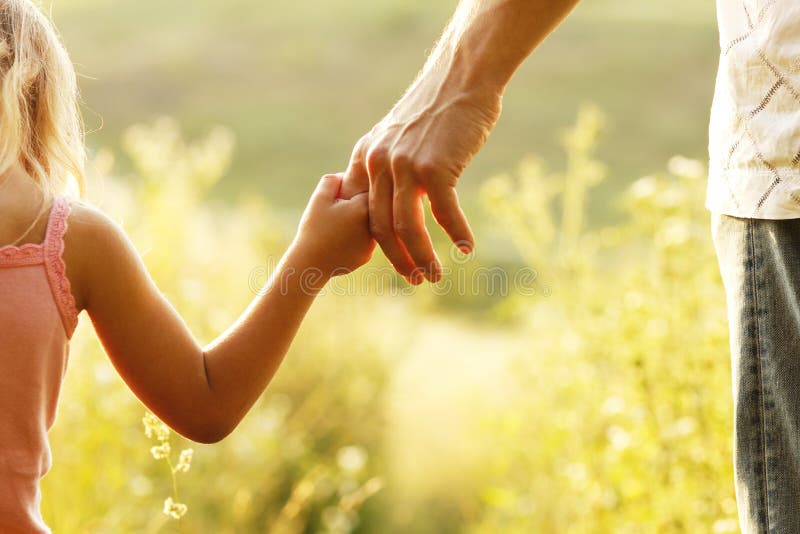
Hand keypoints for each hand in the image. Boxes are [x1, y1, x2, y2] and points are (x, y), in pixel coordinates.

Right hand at [290, 173, 374, 277]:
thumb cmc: (314, 228)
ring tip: (337, 226)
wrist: (309, 263)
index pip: (371, 189)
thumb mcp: (319, 198)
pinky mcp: (365, 257)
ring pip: (369, 225)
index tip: (344, 194)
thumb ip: (333, 180)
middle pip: (372, 208)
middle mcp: (374, 226)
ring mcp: (371, 244)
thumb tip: (345, 175)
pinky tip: (338, 240)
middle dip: (358, 205)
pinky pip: (364, 241)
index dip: (357, 189)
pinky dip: (354, 238)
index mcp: (364, 208)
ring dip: (358, 222)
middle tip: (338, 210)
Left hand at [340, 82, 501, 283]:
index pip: (364, 211)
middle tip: (416, 279)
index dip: (378, 242)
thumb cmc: (437, 110)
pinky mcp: (433, 168)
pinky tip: (467, 247)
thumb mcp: (399, 136)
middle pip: (381, 227)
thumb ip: (390, 165)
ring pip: (407, 227)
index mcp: (367, 157)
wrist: (462, 78)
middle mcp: (379, 163)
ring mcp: (404, 166)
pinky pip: (443, 213)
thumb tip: (394, 196)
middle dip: (398, 259)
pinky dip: (457, 233)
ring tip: (435, 275)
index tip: (395, 261)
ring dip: (422, 257)